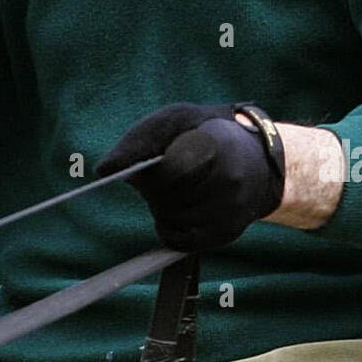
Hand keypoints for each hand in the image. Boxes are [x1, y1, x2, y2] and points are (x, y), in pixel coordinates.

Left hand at [96, 102, 284, 251]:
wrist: (258, 159)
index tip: (148, 167)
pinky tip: (181, 209)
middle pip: (166, 199)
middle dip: (155, 191)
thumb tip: (103, 169)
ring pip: (171, 221)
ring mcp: (230, 211)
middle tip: (165, 177)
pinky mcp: (227, 233)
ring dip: (162, 209)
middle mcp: (228, 182)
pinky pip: (181, 242)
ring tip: (178, 190)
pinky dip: (171, 228)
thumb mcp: (174, 120)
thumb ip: (138, 140)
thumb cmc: (206, 134)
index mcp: (215, 147)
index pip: (167, 173)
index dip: (150, 173)